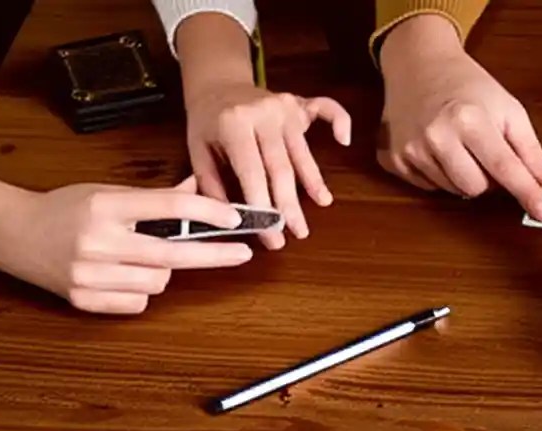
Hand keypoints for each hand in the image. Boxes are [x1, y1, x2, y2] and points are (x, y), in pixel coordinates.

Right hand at [0, 178, 252, 314]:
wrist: (11, 232)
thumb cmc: (64, 209)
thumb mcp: (107, 192)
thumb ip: (154, 197)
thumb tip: (198, 189)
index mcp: (105, 206)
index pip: (169, 207)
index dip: (208, 214)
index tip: (234, 219)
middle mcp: (97, 241)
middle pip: (172, 253)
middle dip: (214, 254)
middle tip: (243, 253)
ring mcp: (89, 274)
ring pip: (158, 281)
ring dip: (163, 271)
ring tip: (139, 257)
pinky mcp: (83, 300)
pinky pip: (138, 301)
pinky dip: (140, 290)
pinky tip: (121, 275)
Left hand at [185, 82, 350, 247]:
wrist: (216, 84)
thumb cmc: (207, 122)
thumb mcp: (197, 150)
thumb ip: (211, 184)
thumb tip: (233, 220)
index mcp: (233, 124)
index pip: (252, 173)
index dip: (263, 207)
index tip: (272, 235)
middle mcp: (262, 113)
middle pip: (281, 167)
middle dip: (290, 204)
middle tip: (299, 232)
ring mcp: (283, 106)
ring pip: (302, 150)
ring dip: (314, 181)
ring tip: (322, 203)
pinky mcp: (298, 102)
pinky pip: (326, 108)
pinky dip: (340, 121)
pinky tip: (344, 141)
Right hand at [378, 14, 541, 220]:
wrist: (418, 64)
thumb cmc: (466, 85)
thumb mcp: (507, 108)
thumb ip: (530, 149)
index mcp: (469, 119)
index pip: (504, 168)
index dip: (527, 193)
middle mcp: (437, 136)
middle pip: (477, 189)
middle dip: (488, 178)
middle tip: (485, 151)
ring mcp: (411, 150)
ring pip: (453, 191)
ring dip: (464, 176)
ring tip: (460, 145)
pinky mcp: (394, 160)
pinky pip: (429, 187)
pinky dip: (441, 174)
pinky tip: (439, 149)